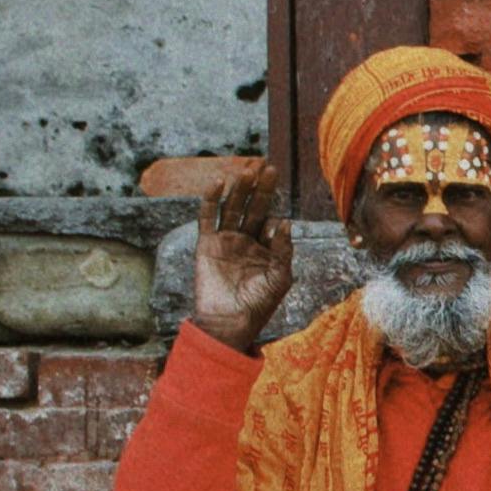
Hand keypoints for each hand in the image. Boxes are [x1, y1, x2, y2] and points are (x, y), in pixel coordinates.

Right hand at [191, 160, 293, 352]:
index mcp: (265, 248)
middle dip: (261, 189)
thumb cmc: (259, 304)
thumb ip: (284, 249)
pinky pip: (207, 218)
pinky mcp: (206, 245)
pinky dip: (210, 200)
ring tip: (247, 170)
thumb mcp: (280, 277)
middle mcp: (245, 241)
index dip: (276, 208)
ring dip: (239, 190)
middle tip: (268, 168)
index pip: (270, 219)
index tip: (280, 198)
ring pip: (232, 208)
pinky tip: (218, 183)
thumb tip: (284, 221)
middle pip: (253, 208)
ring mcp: (225, 241)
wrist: (230, 322)